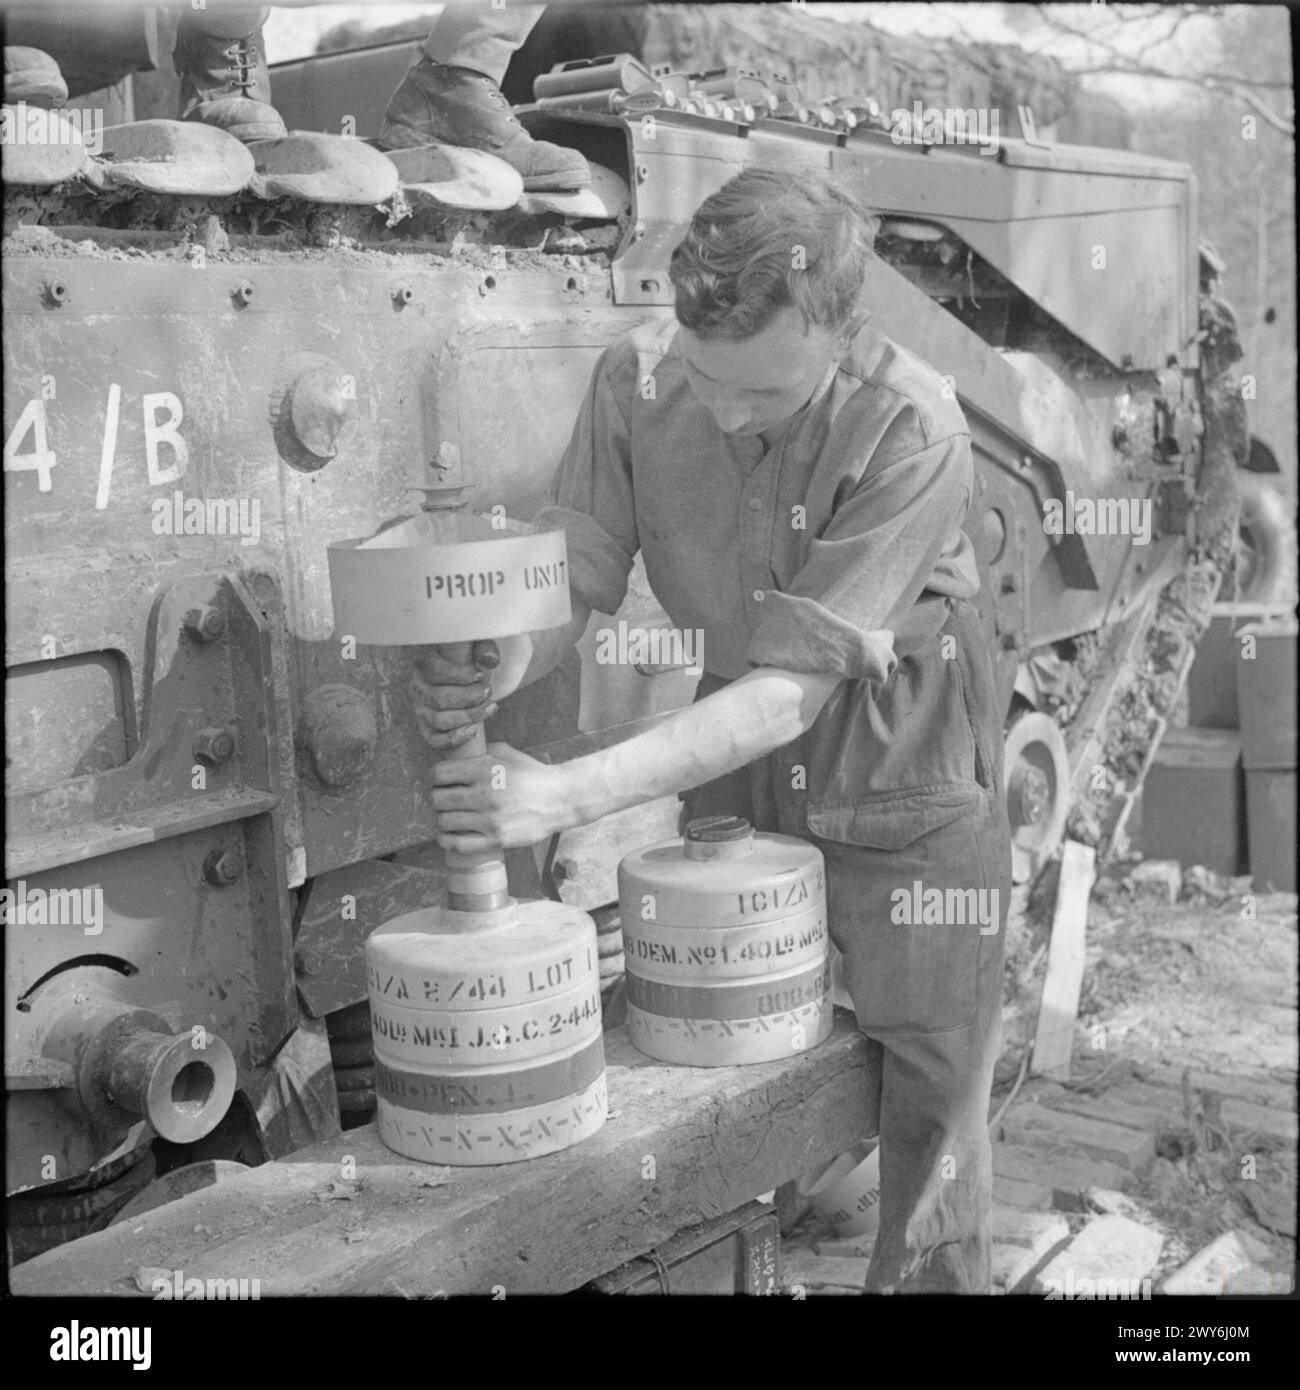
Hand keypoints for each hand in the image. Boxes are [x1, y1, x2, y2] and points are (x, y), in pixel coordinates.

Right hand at [409, 637, 533, 750]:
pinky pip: (435, 741)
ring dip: (469, 716)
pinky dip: (454, 739)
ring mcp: (420, 711)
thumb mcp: (476, 648)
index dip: (459, 675)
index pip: (435, 670)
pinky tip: (473, 731)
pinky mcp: (427, 729)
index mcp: (424, 665)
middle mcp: (417, 688)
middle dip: (469, 697)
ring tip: (491, 707)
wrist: (467, 682)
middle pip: (439, 698)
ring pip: (440, 720)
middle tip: (488, 691)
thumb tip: (489, 659)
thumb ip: (484, 647)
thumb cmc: (469, 661)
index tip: (481, 675)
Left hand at [430, 743, 580, 855]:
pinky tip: (449, 836)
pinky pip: (458, 844)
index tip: (441, 782)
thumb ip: (482, 752)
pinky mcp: (496, 838)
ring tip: (449, 818)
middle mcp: (484, 793)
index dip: (435, 778)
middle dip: (437, 799)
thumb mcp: (508, 754)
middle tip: (444, 801)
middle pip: (438, 799)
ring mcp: (489, 818)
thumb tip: (459, 754)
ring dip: (443, 820)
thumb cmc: (532, 775)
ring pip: (445, 822)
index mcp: (484, 769)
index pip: (439, 774)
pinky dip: (447, 841)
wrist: (559, 799)